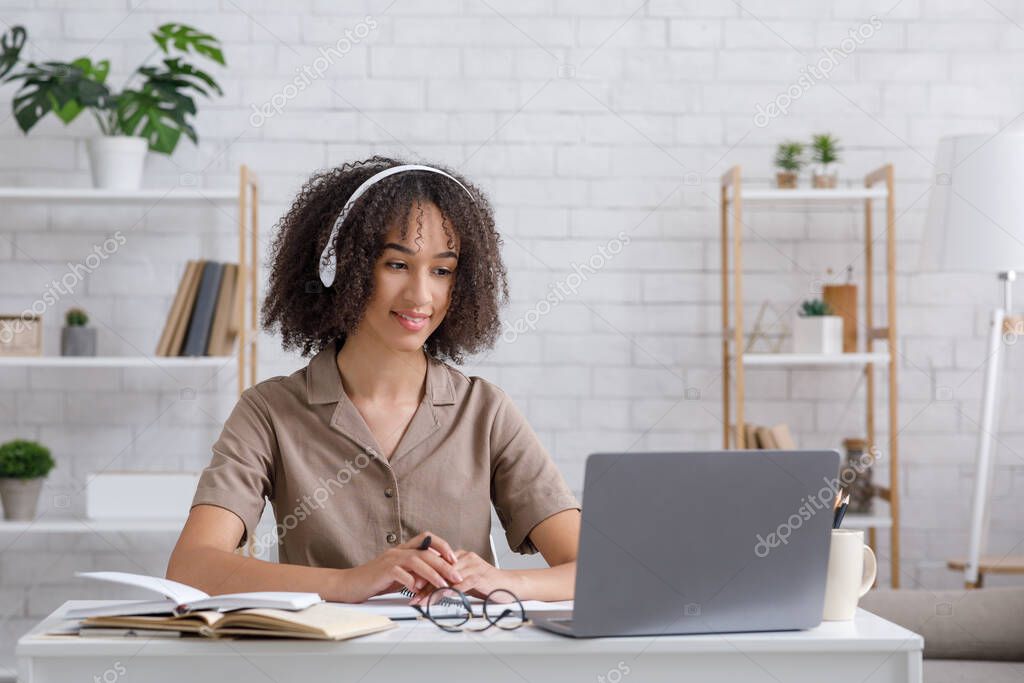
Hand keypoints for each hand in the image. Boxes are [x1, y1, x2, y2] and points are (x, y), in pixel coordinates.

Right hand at [343, 531, 461, 602]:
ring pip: (416, 561)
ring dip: (432, 573)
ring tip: (444, 585)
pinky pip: (400, 574)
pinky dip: (411, 582)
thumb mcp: (400, 574)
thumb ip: (415, 572)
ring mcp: (390, 559)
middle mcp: (398, 551)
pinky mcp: (382, 570)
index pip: (426, 538)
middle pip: (426, 552)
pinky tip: (418, 591)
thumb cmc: (376, 580)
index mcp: (403, 549)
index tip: (455, 559)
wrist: (350, 585)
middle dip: (444, 564)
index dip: (442, 546)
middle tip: (457, 576)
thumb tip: (437, 576)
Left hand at [409, 549, 519, 604]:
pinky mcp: (480, 576)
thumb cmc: (488, 585)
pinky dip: (449, 591)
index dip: (422, 576)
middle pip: (439, 570)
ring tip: (421, 600)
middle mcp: (465, 558)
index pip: (437, 565)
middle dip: (423, 584)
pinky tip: (440, 597)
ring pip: (447, 577)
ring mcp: (473, 566)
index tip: (409, 587)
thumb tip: (430, 590)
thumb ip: (451, 582)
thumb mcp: (466, 582)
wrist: (511, 586)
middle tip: (411, 596)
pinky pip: (462, 583)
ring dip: (432, 590)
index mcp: (460, 557)